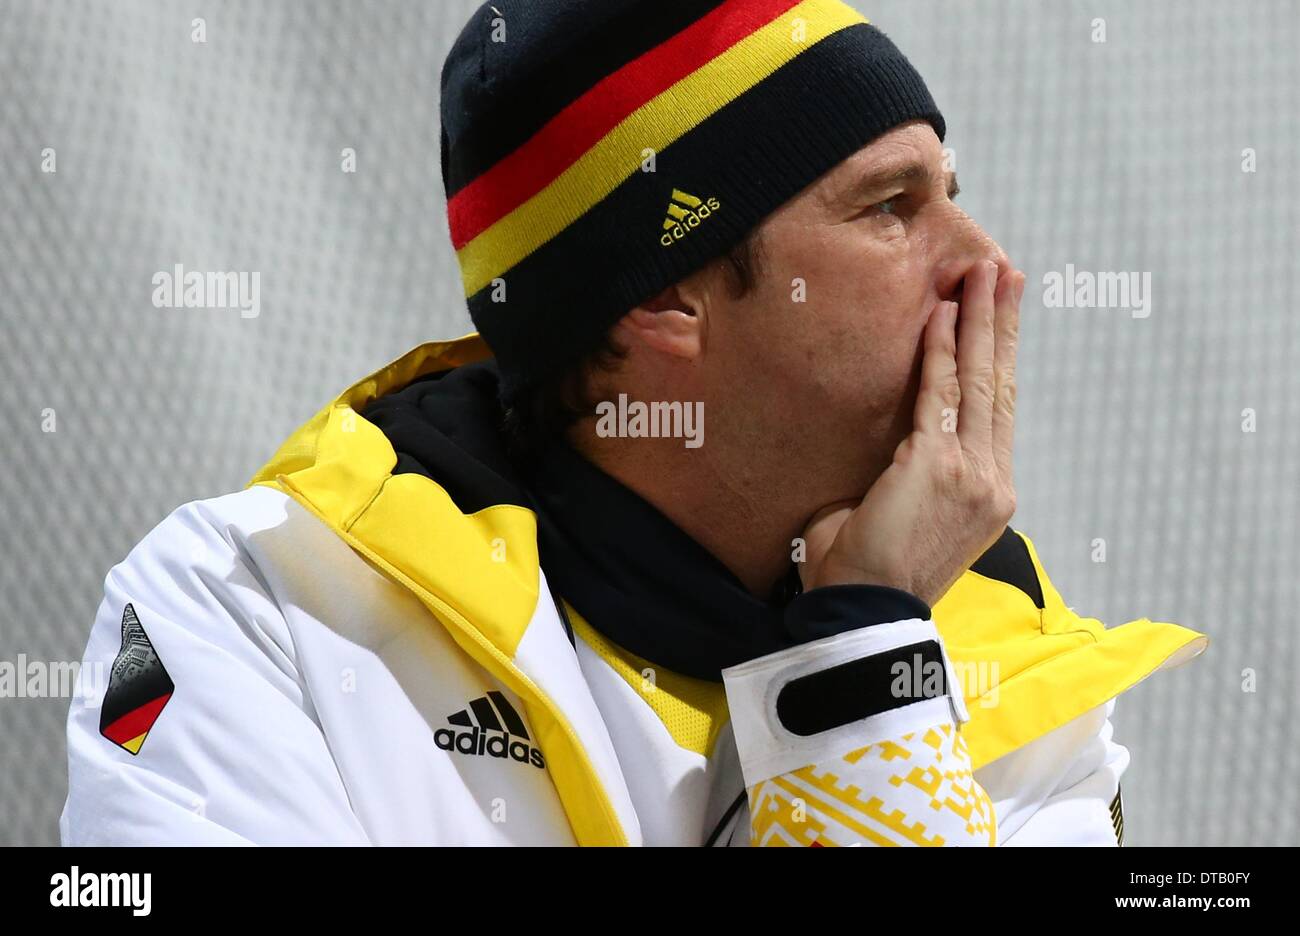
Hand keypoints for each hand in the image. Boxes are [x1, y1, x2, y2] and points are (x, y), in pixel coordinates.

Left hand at [799, 260, 1024, 606]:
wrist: (859, 616)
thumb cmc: (865, 574)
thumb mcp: (897, 517)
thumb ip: (903, 473)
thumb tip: (886, 442)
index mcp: (987, 496)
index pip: (996, 415)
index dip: (998, 362)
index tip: (996, 320)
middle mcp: (992, 483)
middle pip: (1001, 388)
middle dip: (1001, 325)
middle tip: (1003, 274)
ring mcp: (973, 475)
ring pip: (981, 382)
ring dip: (980, 321)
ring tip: (983, 271)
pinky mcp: (938, 467)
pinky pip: (940, 395)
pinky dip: (941, 351)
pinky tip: (941, 312)